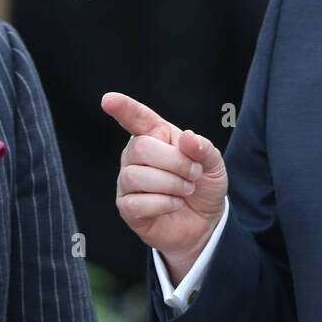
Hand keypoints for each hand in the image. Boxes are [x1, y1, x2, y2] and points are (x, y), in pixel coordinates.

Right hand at [101, 92, 226, 278]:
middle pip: (139, 147)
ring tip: (186, 190)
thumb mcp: (213, 164)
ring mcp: (128, 182)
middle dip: (175, 162)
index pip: (137, 118)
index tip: (109, 100)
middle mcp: (136, 156)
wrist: (205, 221)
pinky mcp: (127, 208)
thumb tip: (187, 138)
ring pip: (135, 176)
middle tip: (194, 174)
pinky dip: (163, 203)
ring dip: (170, 184)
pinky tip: (174, 204)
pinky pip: (135, 203)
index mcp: (156, 136)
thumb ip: (203, 148)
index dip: (124, 108)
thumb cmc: (203, 185)